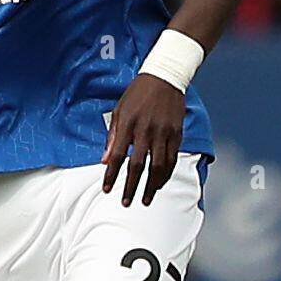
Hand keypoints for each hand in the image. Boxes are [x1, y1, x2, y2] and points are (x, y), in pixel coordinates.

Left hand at [101, 74, 185, 205]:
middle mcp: (146, 130)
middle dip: (131, 187)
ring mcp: (163, 133)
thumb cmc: (138, 93)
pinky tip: (160, 184)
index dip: (111, 175)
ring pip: (158, 166)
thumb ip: (113, 136)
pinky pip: (171, 159)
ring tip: (145, 199)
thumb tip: (105, 160)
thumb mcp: (120, 109)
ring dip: (150, 186)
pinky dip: (166, 174)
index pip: (118, 156)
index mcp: (128, 123)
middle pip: (138, 165)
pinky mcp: (176, 133)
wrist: (165, 77)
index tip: (106, 190)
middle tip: (126, 203)